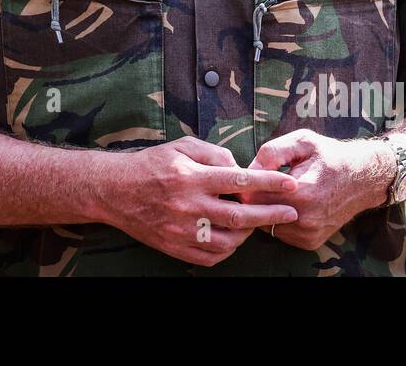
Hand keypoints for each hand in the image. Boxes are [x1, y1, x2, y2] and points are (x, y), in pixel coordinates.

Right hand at [92, 136, 298, 266]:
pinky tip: (232, 238)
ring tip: (255, 223)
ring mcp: (181, 230)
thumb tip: (240, 168)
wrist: (115, 191)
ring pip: (228, 240)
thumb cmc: (151, 164)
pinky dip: (227, 250)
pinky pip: (210, 257)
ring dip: (248, 233)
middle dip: (270, 214)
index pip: (239, 181)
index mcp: (191, 177)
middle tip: (291, 212)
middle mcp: (188, 205)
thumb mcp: (181, 147)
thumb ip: (214, 153)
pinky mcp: (174, 248)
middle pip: (240, 214)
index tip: (290, 184)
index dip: (269, 182)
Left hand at [238, 129, 387, 251]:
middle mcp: (306, 219)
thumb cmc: (331, 156)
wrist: (364, 179)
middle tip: (254, 183)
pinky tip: (285, 204)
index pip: (255, 197)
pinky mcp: (310, 242)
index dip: (247, 185)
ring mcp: (309, 234)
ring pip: (267, 225)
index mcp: (303, 193)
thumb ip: (273, 151)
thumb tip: (250, 169)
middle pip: (259, 213)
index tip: (245, 176)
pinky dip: (278, 220)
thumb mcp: (303, 141)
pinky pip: (281, 233)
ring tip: (271, 192)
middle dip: (253, 198)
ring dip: (265, 210)